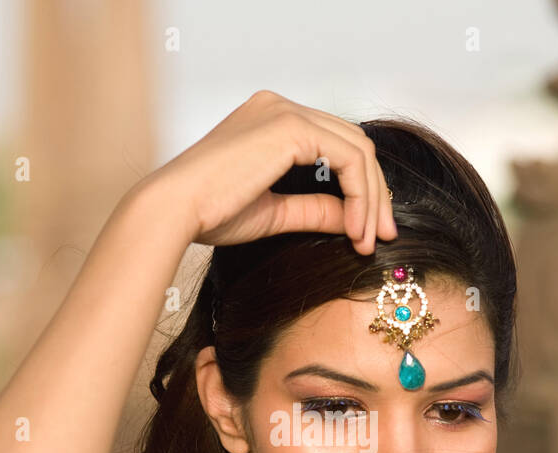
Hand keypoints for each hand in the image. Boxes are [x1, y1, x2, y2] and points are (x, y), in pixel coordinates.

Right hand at [140, 90, 397, 254]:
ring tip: (368, 239)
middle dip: (375, 194)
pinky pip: (350, 159)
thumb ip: (314, 209)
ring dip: (372, 199)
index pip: (335, 146)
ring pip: (358, 150)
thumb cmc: (208, 212)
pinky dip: (361, 196)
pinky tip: (355, 228)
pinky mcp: (292, 127)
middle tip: (382, 236)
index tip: (367, 231)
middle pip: (353, 144)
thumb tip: (350, 219)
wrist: (175, 211)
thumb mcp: (274, 212)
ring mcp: (286, 112)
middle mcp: (280, 107)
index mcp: (270, 120)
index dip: (360, 189)